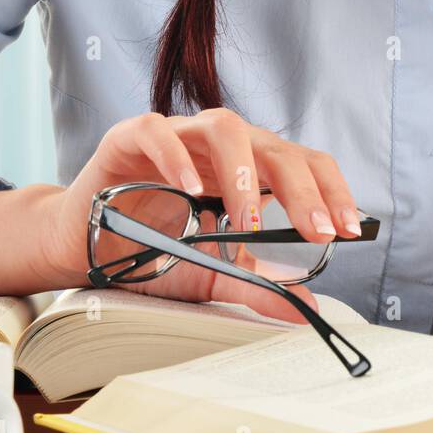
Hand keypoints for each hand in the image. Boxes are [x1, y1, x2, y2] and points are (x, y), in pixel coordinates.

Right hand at [40, 109, 363, 324]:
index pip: (300, 163)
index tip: (350, 228)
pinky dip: (178, 157)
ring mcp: (179, 134)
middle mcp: (219, 144)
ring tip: (248, 221)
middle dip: (302, 187)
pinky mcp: (132, 136)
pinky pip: (160, 131)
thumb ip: (256, 284)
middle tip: (317, 230)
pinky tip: (191, 189)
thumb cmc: (151, 246)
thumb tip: (306, 307)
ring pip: (224, 125)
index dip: (329, 190)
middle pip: (272, 145)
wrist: (83, 244)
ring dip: (242, 172)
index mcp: (246, 167)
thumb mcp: (212, 272)